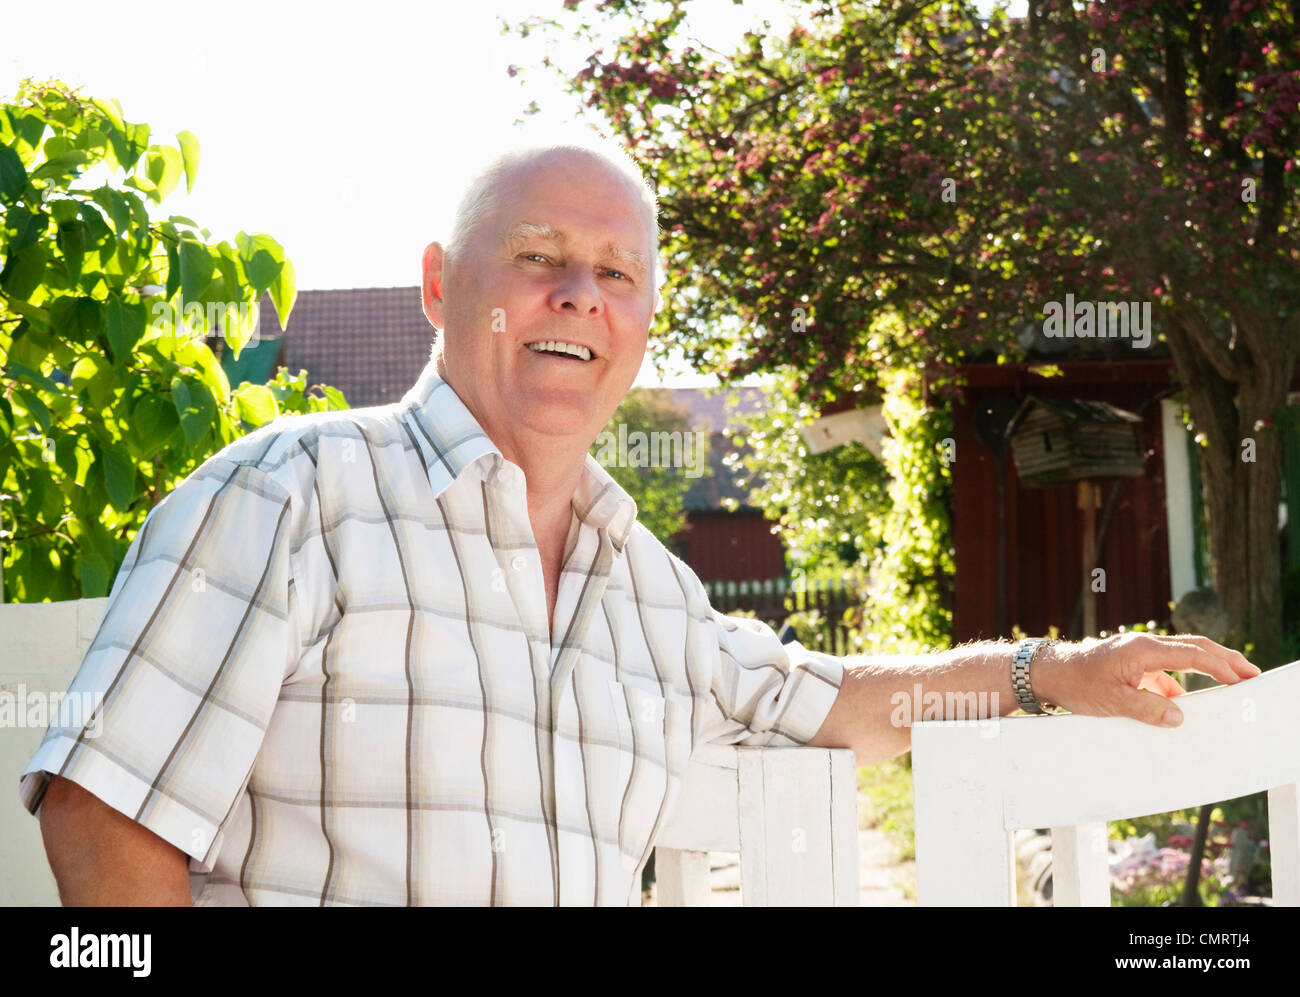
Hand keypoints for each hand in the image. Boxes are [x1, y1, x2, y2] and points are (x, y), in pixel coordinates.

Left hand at [1032, 632, 1260, 726]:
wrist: (1049, 673)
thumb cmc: (1076, 683)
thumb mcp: (1112, 701)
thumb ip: (1147, 708)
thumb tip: (1179, 715)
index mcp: (1142, 650)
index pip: (1192, 654)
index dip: (1220, 666)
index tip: (1243, 677)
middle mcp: (1144, 646)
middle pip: (1194, 647)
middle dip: (1224, 659)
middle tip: (1250, 673)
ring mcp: (1139, 654)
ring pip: (1181, 657)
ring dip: (1205, 669)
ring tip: (1229, 686)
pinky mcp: (1133, 664)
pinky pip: (1164, 671)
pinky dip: (1179, 684)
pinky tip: (1184, 705)